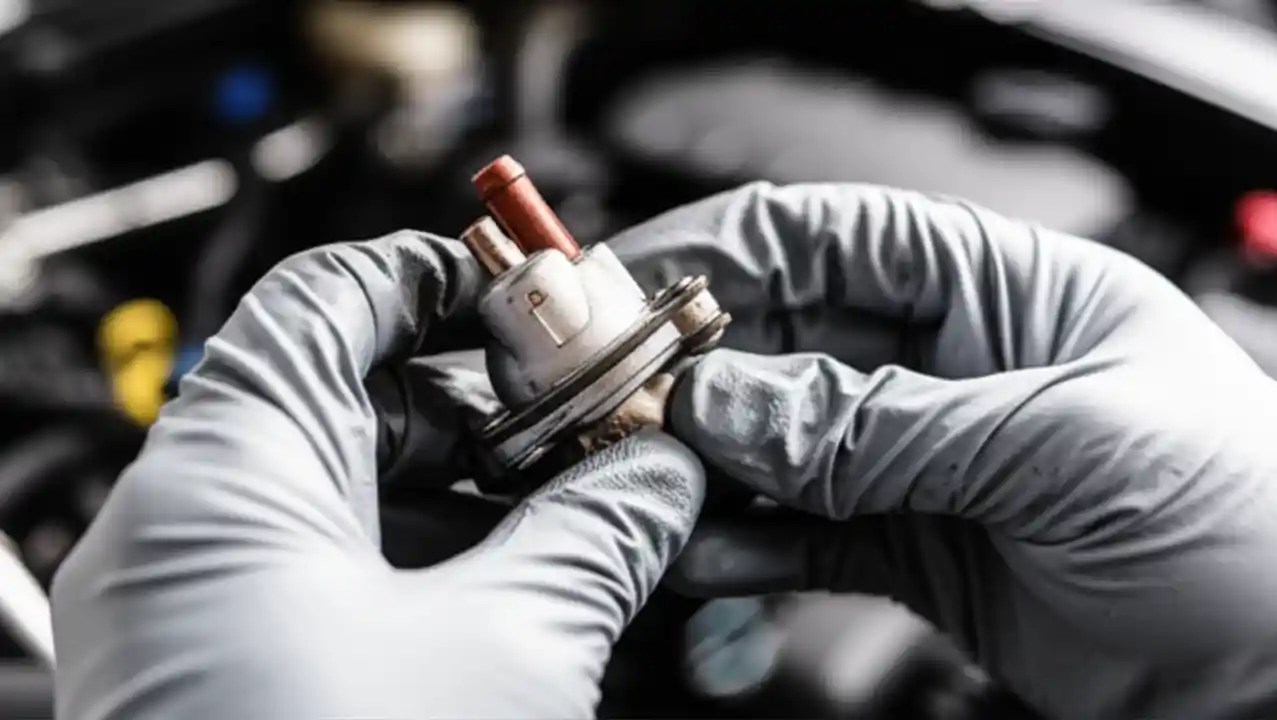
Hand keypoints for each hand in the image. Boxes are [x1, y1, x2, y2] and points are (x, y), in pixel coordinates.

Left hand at [51, 232, 705, 718]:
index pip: (333, 298)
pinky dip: (440, 567)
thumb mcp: (511, 654)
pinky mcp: (237, 674)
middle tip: (606, 428)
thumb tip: (667, 471)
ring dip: (483, 499)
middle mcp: (193, 534)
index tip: (546, 301)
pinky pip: (343, 577)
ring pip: (360, 495)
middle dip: (496, 411)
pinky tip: (536, 587)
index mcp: (224, 482)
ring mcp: (208, 610)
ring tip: (594, 516)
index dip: (451, 283)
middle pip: (359, 397)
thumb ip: (600, 535)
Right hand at [608, 183, 1276, 718]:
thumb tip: (735, 403)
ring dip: (706, 462)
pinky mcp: (920, 553)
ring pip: (783, 445)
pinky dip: (747, 546)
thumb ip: (881, 426)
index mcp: (1006, 293)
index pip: (838, 238)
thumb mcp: (1057, 445)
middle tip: (615, 402)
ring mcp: (930, 464)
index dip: (728, 249)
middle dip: (697, 368)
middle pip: (790, 341)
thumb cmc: (1251, 525)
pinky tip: (700, 553)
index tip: (633, 281)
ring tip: (640, 481)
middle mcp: (955, 368)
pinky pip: (807, 537)